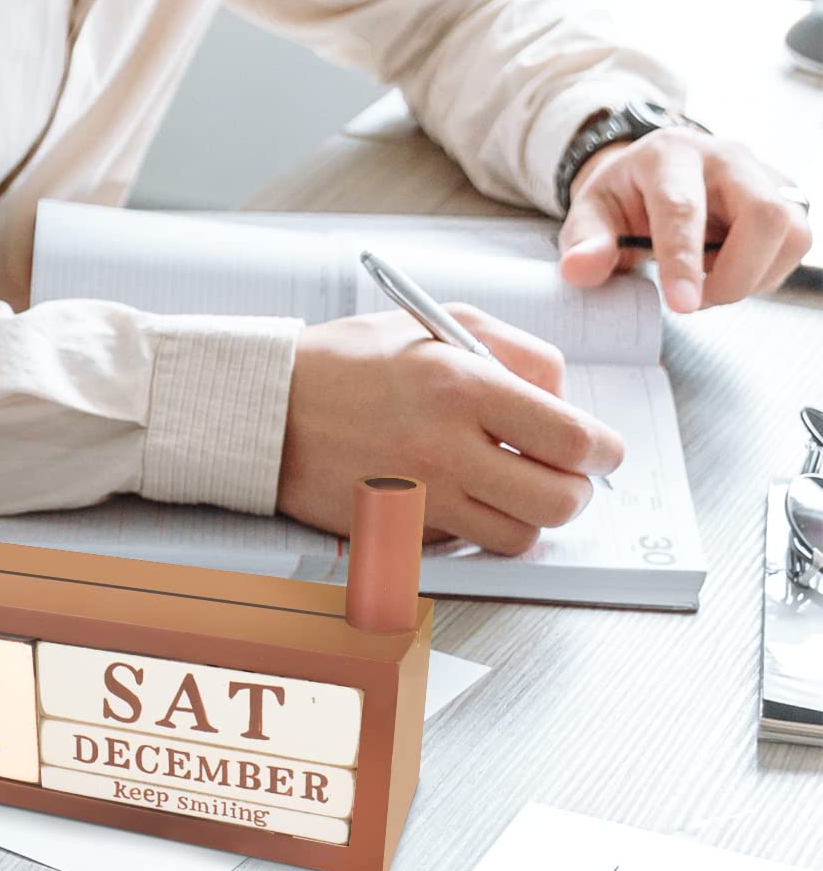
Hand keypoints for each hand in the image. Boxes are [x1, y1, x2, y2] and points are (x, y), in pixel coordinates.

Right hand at [278, 306, 623, 553]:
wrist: (267, 410)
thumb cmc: (351, 362)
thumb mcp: (441, 324)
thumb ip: (518, 354)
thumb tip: (565, 403)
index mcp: (465, 387)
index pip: (574, 439)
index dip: (604, 452)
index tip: (602, 452)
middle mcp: (445, 448)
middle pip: (557, 500)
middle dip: (574, 491)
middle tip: (562, 476)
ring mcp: (419, 498)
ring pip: (517, 536)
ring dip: (526, 516)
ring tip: (509, 489)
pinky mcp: (394, 532)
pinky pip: (464, 547)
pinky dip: (473, 530)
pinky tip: (457, 499)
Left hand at [559, 130, 810, 312]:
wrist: (651, 176)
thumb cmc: (623, 198)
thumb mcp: (588, 217)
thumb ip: (584, 244)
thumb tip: (579, 270)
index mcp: (669, 156)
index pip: (683, 209)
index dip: (684, 260)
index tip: (683, 305)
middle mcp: (726, 158)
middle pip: (765, 215)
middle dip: (735, 275)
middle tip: (694, 300)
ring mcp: (763, 175)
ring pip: (792, 233)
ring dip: (753, 276)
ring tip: (709, 282)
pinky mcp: (786, 198)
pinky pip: (795, 244)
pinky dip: (763, 273)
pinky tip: (728, 269)